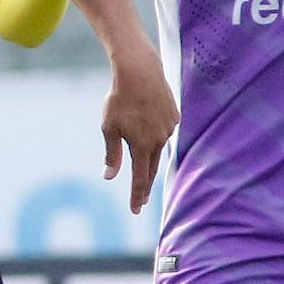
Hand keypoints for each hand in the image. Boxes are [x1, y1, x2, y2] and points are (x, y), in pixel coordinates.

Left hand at [99, 65, 177, 214]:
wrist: (140, 72)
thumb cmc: (120, 100)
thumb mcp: (109, 128)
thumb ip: (112, 154)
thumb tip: (109, 176)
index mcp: (142, 146)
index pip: (139, 179)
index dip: (137, 196)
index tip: (135, 210)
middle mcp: (159, 140)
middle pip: (151, 170)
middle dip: (145, 186)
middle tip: (141, 201)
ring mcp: (169, 128)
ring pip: (159, 149)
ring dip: (150, 159)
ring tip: (144, 167)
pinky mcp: (174, 116)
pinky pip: (164, 132)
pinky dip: (157, 136)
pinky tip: (150, 130)